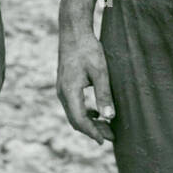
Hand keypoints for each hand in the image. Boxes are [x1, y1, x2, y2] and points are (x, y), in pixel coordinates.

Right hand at [56, 0, 114, 143]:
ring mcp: (62, 88)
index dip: (93, 132)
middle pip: (75, 120)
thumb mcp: (100, 71)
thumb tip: (109, 118)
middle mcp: (62, 92)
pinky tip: (97, 112)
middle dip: (92, 130)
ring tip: (106, 127)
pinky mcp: (65, 84)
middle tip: (111, 137)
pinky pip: (73, 105)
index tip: (105, 140)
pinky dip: (85, 112)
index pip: (79, 120)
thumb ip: (104, 94)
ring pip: (74, 113)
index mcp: (69, 91)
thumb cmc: (88, 49)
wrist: (74, 31)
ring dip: (89, 122)